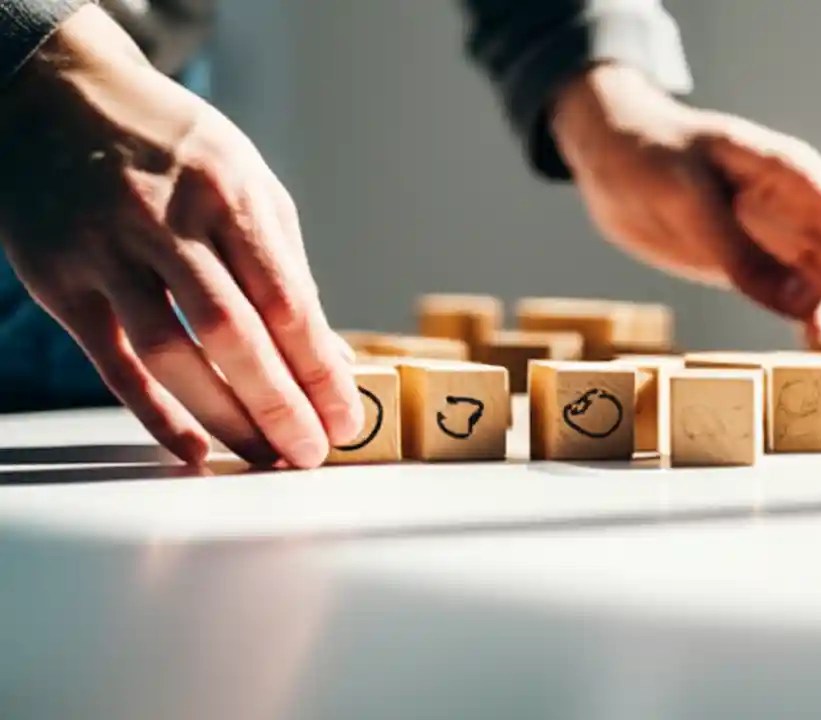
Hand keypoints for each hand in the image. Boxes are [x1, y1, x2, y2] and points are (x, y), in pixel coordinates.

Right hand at [0, 6, 360, 466]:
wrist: (57, 94)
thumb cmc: (173, 148)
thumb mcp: (244, 179)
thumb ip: (284, 265)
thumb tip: (328, 356)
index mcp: (229, 194)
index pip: (286, 300)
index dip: (320, 368)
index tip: (347, 417)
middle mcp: (168, 221)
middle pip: (233, 333)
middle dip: (280, 403)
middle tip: (312, 451)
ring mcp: (108, 251)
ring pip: (173, 354)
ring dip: (226, 417)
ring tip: (266, 457)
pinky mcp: (61, 282)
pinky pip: (115, 362)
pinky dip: (155, 413)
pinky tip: (193, 449)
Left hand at [550, 64, 820, 349]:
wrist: (608, 149)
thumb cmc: (644, 157)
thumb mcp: (685, 202)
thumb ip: (742, 256)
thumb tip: (809, 309)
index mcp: (794, 179)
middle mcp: (799, 205)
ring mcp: (779, 230)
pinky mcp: (755, 254)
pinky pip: (802, 292)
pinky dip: (819, 324)